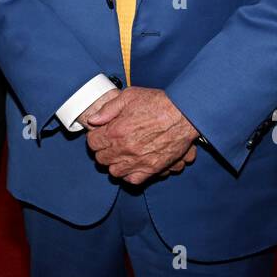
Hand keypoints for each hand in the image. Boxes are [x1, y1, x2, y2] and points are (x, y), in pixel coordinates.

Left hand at [84, 87, 198, 184]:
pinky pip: (133, 180)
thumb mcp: (129, 96)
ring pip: (114, 172)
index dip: (95, 137)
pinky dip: (129, 174)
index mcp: (116, 130)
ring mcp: (138, 161)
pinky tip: (132, 164)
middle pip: (101, 159)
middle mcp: (125, 148)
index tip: (100, 133)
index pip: (92, 142)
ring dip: (114, 163)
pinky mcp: (152, 168)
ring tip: (121, 154)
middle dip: (103, 150)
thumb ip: (108, 109)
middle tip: (111, 143)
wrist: (184, 114)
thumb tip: (93, 119)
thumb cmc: (159, 103)